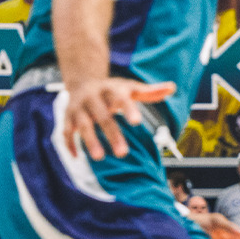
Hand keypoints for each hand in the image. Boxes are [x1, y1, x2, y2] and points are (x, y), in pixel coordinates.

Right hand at [62, 76, 176, 159]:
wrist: (82, 81)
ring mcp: (78, 108)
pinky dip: (70, 143)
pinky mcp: (68, 117)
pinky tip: (77, 156)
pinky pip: (66, 131)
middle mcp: (93, 97)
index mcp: (110, 89)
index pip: (120, 99)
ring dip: (90, 140)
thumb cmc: (112, 90)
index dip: (128, 109)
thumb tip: (173, 87)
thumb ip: (150, 91)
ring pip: (83, 125)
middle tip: (123, 153)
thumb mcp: (130, 88)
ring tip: (100, 157)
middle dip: (112, 134)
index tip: (137, 122)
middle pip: (102, 116)